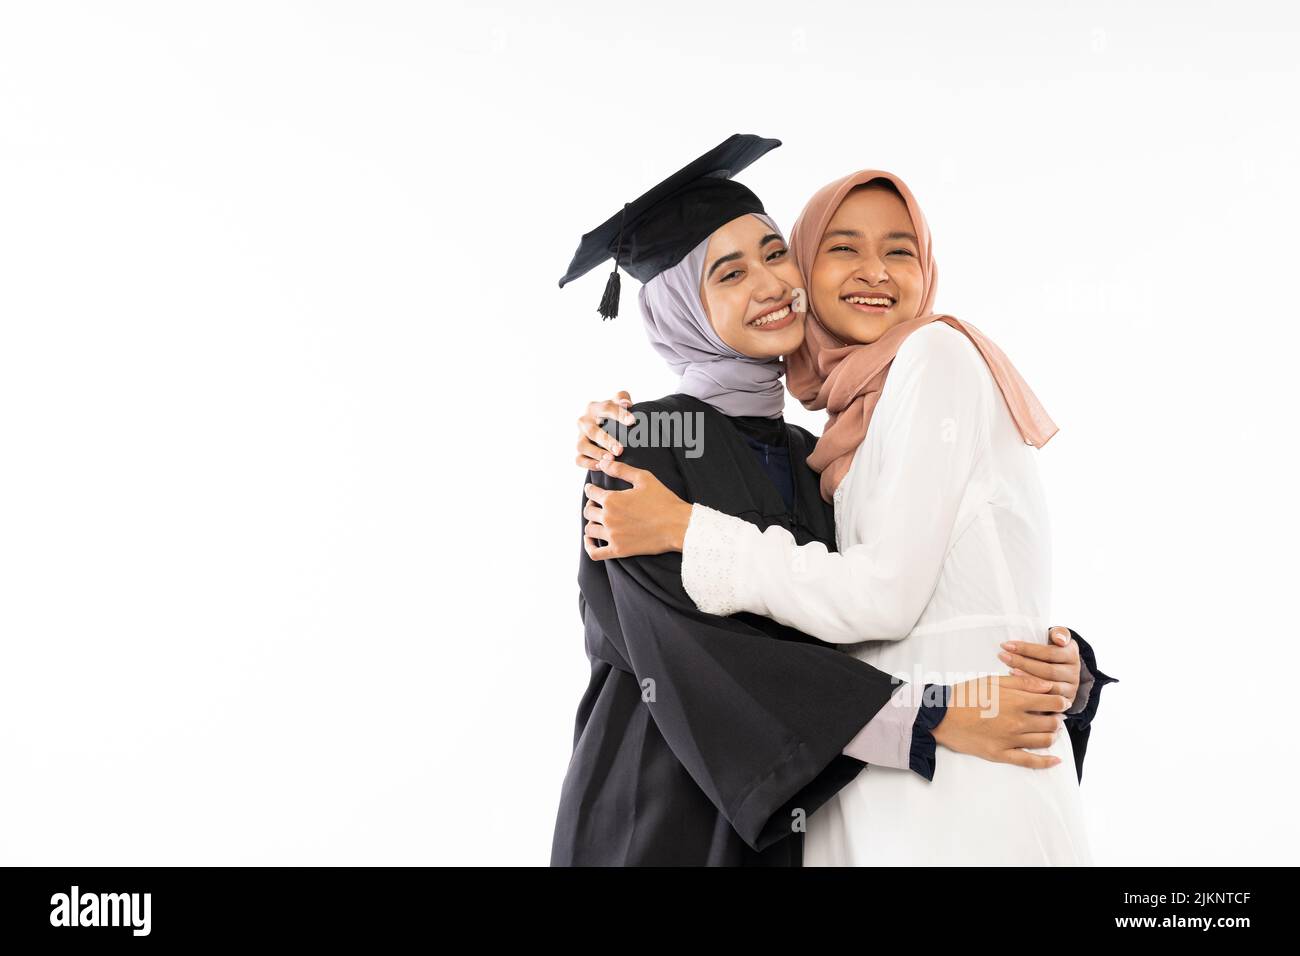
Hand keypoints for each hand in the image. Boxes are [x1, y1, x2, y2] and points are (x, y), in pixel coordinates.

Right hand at [576, 391, 635, 469]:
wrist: (607, 426)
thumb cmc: (616, 415)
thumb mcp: (620, 403)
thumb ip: (622, 398)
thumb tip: (626, 403)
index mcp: (595, 408)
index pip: (606, 408)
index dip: (619, 414)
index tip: (632, 421)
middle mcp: (584, 421)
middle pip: (592, 431)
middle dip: (606, 440)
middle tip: (620, 450)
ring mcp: (580, 437)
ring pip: (582, 446)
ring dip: (596, 453)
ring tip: (611, 459)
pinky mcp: (580, 451)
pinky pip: (579, 459)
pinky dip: (588, 464)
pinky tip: (601, 466)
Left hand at [583, 459, 692, 559]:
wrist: (678, 525)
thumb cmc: (663, 500)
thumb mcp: (644, 478)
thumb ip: (621, 470)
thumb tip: (603, 462)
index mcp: (612, 499)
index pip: (591, 492)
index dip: (591, 489)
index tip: (593, 489)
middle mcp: (608, 517)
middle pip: (588, 511)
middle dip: (591, 505)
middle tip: (596, 504)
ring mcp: (612, 536)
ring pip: (589, 530)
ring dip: (591, 523)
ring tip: (597, 520)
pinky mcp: (619, 550)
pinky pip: (595, 553)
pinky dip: (589, 546)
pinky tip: (590, 540)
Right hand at [931, 674, 1070, 769]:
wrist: (941, 715)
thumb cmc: (965, 695)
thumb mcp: (992, 681)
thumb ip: (1022, 682)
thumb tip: (1048, 686)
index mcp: (1016, 701)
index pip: (1053, 702)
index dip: (1061, 701)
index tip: (1060, 701)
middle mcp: (1017, 722)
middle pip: (1052, 723)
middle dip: (1057, 717)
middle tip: (1053, 715)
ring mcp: (1010, 740)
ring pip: (1045, 741)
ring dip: (1053, 735)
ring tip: (1049, 730)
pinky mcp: (1001, 754)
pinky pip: (1030, 761)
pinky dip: (1046, 762)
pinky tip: (1055, 760)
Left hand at [997, 626, 1080, 706]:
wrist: (1061, 668)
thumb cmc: (1052, 650)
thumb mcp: (1057, 638)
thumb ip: (1059, 633)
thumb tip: (1060, 639)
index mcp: (1072, 654)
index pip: (1049, 652)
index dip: (1027, 649)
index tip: (1006, 645)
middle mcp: (1074, 672)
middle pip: (1047, 670)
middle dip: (1022, 663)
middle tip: (1002, 656)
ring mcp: (1070, 688)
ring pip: (1048, 686)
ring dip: (1026, 678)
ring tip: (1008, 670)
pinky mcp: (1065, 701)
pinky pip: (1047, 699)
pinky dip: (1031, 692)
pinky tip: (1017, 684)